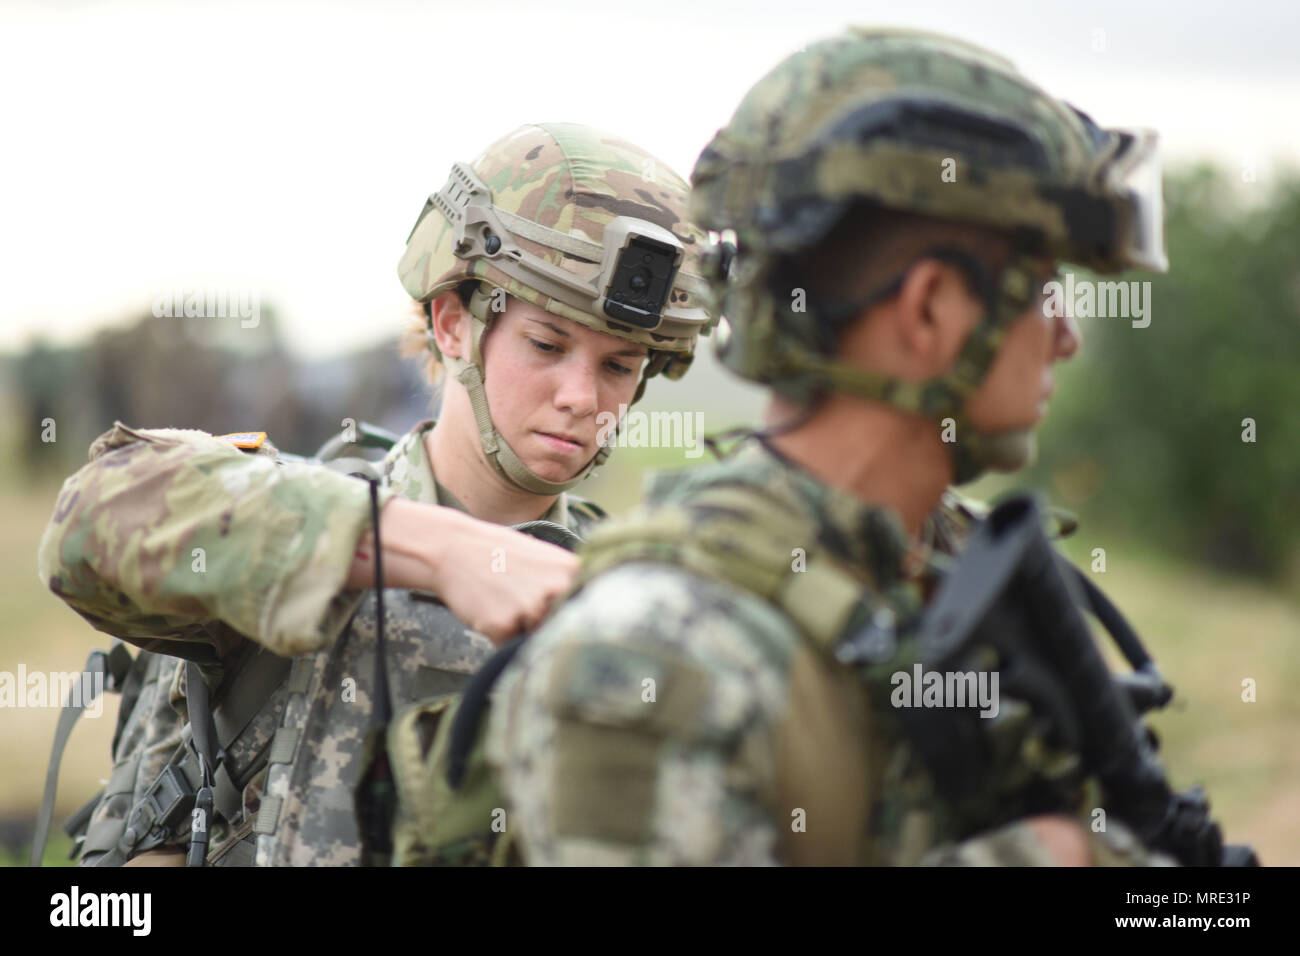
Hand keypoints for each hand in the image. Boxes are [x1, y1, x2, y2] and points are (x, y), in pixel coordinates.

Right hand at [347, 497, 578, 644]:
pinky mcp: (504, 624)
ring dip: (522, 632)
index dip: (580, 622)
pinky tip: (489, 610)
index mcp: (572, 571)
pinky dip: (500, 637)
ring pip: (536, 639)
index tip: (574, 625)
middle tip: (524, 606)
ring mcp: (531, 608)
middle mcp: (556, 589)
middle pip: (565, 629)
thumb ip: (569, 585)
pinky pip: (509, 646)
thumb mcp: (545, 559)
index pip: (591, 610)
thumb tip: (593, 620)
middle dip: (548, 628)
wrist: (454, 548)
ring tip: (504, 603)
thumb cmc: (500, 554)